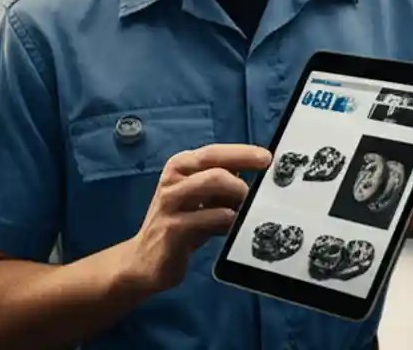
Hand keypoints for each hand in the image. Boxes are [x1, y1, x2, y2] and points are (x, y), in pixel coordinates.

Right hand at [122, 144, 271, 294]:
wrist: (144, 260)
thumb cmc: (179, 225)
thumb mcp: (200, 201)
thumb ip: (221, 187)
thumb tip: (256, 178)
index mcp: (180, 167)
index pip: (214, 152)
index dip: (242, 153)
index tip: (268, 158)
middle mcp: (173, 179)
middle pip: (214, 164)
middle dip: (244, 171)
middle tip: (262, 191)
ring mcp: (170, 202)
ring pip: (212, 182)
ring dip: (237, 195)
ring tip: (247, 210)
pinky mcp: (173, 228)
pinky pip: (209, 217)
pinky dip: (227, 220)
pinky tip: (232, 228)